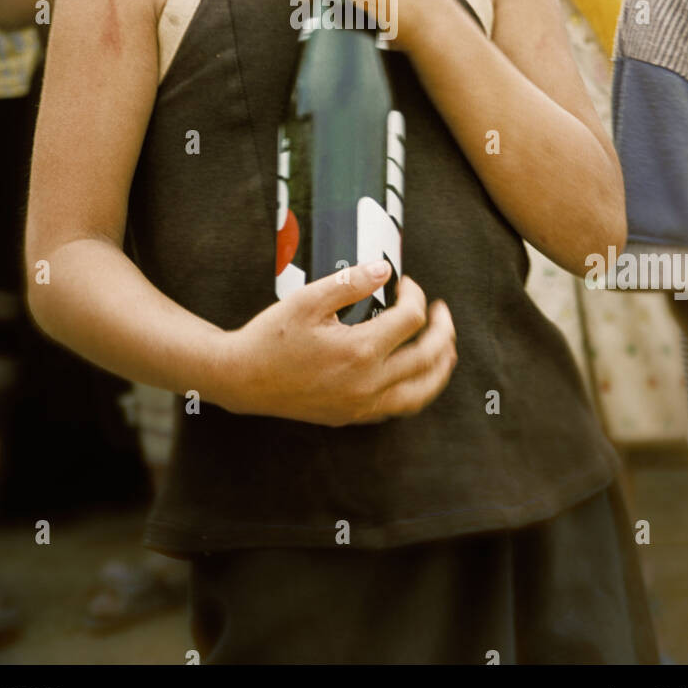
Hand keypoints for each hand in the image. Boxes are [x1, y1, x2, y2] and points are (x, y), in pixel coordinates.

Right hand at [217, 262, 457, 426]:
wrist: (241, 379)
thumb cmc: (270, 337)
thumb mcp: (307, 299)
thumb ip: (350, 283)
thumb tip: (385, 271)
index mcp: (360, 351)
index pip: (410, 320)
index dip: (415, 294)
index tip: (405, 282)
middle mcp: (368, 384)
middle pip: (428, 358)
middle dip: (442, 331)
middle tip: (442, 313)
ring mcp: (361, 405)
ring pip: (421, 392)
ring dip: (440, 368)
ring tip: (446, 349)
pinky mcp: (351, 417)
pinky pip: (398, 408)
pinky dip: (416, 390)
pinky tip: (414, 375)